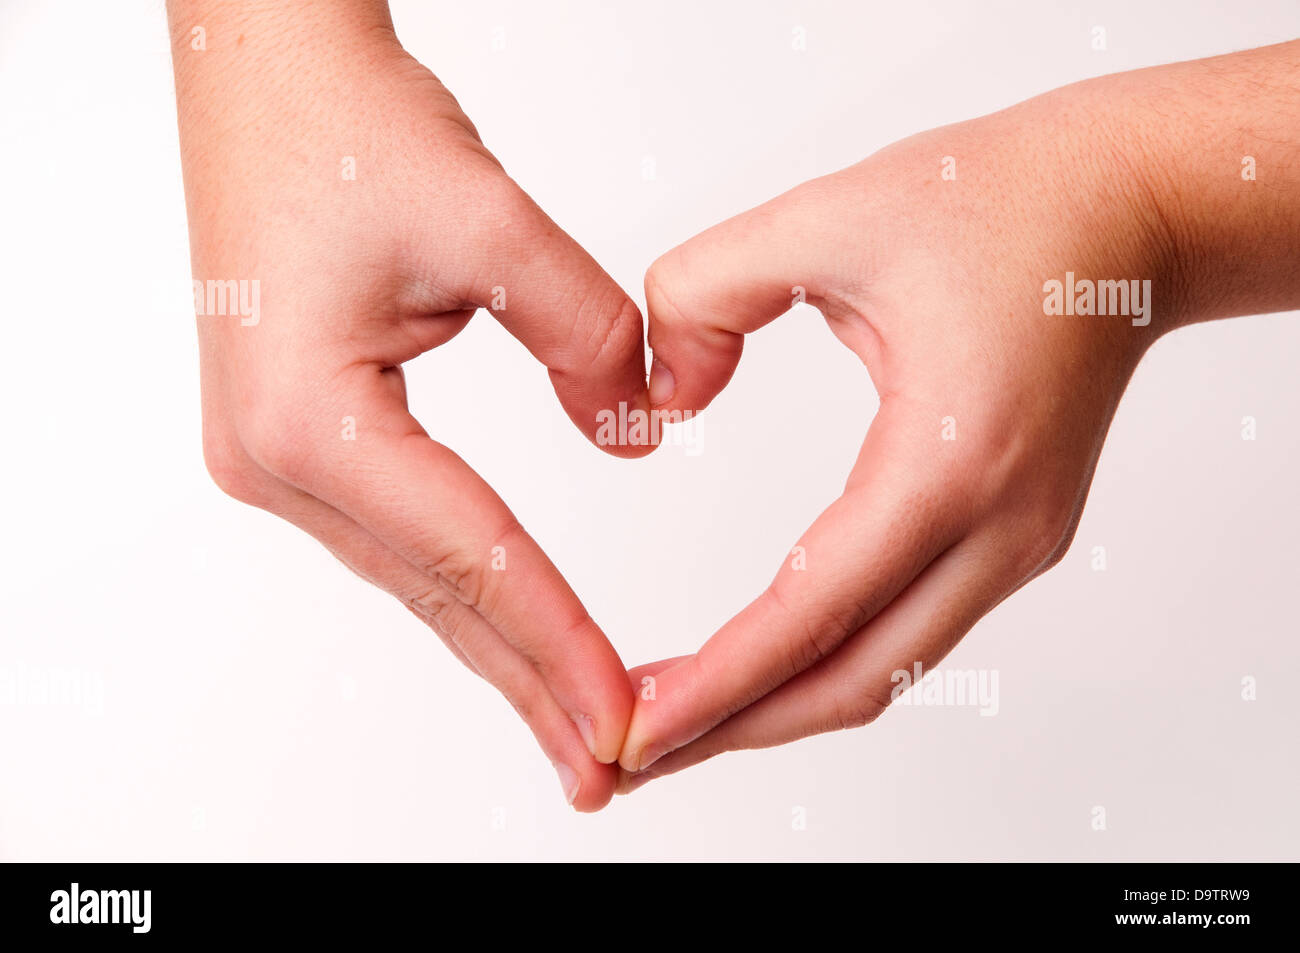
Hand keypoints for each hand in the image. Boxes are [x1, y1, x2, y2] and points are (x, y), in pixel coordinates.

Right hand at [168, 2, 649, 809]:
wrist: (265, 70)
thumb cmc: (347, 126)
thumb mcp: (490, 224)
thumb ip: (586, 339)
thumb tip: (636, 436)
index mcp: (309, 421)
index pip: (471, 558)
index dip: (559, 643)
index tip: (629, 716)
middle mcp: (274, 460)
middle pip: (435, 596)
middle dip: (529, 684)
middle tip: (606, 770)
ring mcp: (273, 455)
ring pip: (417, 577)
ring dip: (499, 647)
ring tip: (572, 723)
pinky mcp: (296, 435)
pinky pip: (398, 535)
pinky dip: (464, 587)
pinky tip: (507, 626)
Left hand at [616, 42, 1299, 787]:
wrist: (1122, 212)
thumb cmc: (998, 203)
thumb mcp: (828, 216)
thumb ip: (705, 292)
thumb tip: (656, 401)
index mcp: (954, 459)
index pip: (816, 611)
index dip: (719, 682)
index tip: (635, 728)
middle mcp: (998, 528)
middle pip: (852, 681)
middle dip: (732, 731)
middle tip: (624, 756)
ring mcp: (1015, 546)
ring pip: (882, 674)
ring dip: (775, 710)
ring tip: (674, 725)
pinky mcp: (1010, 541)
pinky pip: (906, 634)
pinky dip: (822, 666)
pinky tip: (756, 667)